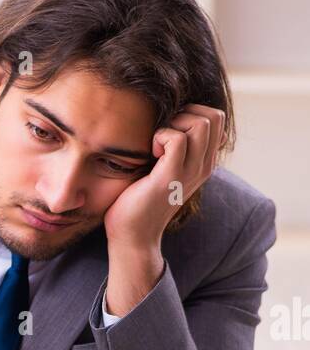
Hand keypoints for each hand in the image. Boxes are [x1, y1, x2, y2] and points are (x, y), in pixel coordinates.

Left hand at [104, 102, 226, 251]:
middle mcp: (203, 166)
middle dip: (186, 113)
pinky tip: (150, 152)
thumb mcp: (164, 168)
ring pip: (201, 123)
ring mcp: (191, 172)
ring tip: (158, 143)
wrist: (133, 236)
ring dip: (174, 123)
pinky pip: (177, 139)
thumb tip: (168, 119)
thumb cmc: (140, 200)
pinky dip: (161, 136)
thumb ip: (174, 148)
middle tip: (164, 133)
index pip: (217, 119)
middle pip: (214, 116)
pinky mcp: (172, 177)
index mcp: (204, 162)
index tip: (169, 129)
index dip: (192, 112)